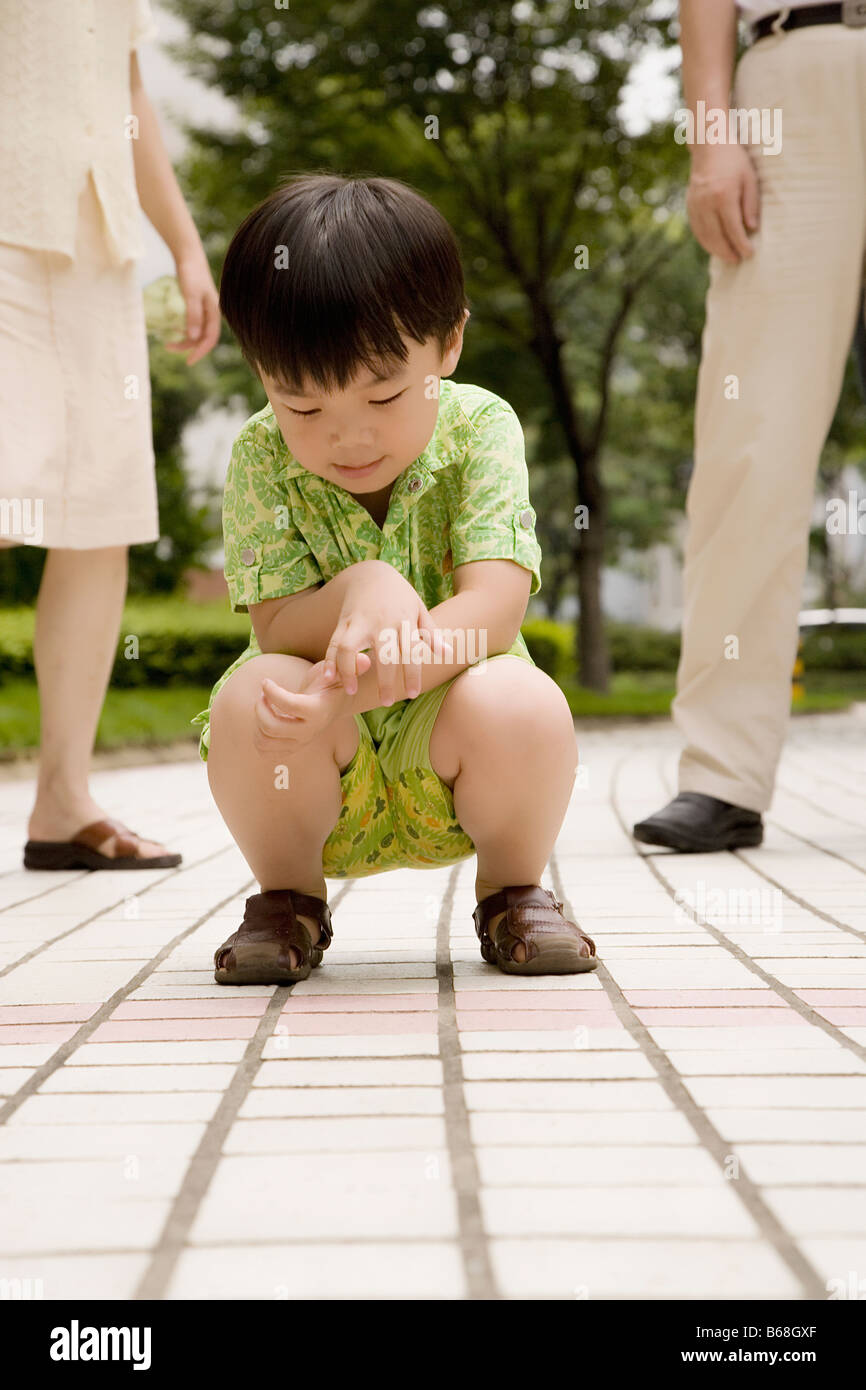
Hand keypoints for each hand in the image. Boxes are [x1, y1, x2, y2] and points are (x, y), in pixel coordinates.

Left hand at [165, 247, 220, 364]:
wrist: (188, 255)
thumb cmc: (191, 273)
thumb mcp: (191, 295)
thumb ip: (193, 316)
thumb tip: (193, 338)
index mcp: (214, 313)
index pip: (210, 339)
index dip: (200, 352)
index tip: (188, 361)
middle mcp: (210, 314)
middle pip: (201, 337)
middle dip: (186, 346)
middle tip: (167, 348)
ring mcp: (203, 310)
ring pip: (195, 332)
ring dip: (182, 339)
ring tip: (166, 340)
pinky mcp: (194, 306)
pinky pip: (190, 323)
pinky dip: (181, 329)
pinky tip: (170, 329)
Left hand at [252, 654, 371, 755]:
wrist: (333, 704)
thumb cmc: (332, 682)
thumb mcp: (339, 671)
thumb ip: (351, 665)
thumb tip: (367, 659)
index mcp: (318, 711)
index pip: (289, 705)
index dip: (272, 692)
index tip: (266, 681)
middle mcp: (308, 731)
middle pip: (271, 727)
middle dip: (260, 707)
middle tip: (263, 693)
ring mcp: (299, 742)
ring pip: (264, 741)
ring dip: (258, 721)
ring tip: (264, 705)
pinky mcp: (290, 748)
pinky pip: (265, 750)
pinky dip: (258, 735)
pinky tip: (266, 718)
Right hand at [324, 560, 452, 703]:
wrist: (372, 573)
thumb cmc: (400, 596)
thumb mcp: (419, 609)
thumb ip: (431, 633)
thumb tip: (446, 653)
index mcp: (404, 620)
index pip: (410, 652)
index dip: (412, 675)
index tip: (412, 694)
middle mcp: (381, 622)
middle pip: (383, 655)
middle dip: (385, 681)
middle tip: (388, 702)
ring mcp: (359, 621)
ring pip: (350, 648)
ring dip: (349, 672)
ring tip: (351, 691)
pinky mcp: (343, 621)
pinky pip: (333, 643)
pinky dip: (329, 660)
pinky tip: (329, 677)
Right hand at [686, 143, 759, 263]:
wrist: (710, 145)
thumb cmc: (735, 160)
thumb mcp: (750, 179)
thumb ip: (750, 204)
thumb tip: (752, 228)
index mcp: (723, 195)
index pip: (733, 228)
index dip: (741, 244)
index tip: (749, 254)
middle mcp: (707, 202)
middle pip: (717, 236)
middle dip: (727, 251)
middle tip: (738, 260)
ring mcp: (696, 205)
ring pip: (705, 235)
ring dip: (715, 250)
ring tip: (727, 257)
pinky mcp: (690, 205)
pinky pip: (697, 229)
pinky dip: (705, 240)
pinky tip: (714, 246)